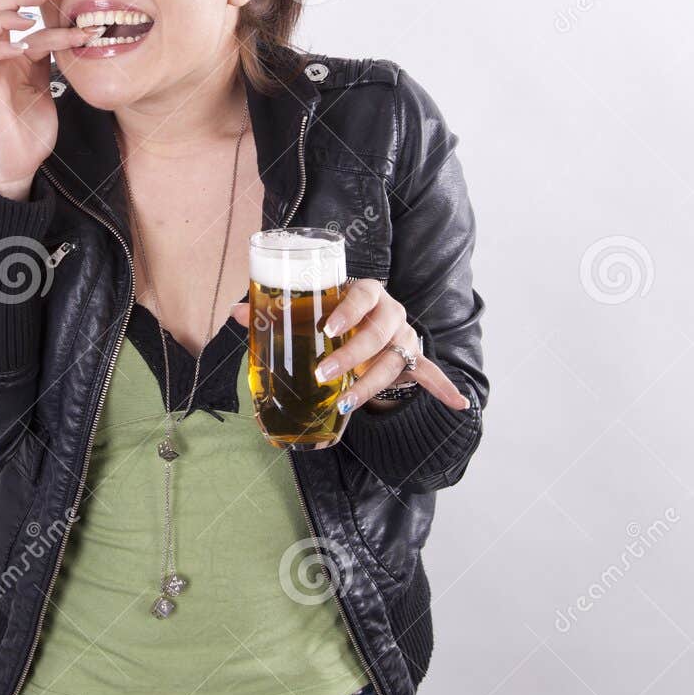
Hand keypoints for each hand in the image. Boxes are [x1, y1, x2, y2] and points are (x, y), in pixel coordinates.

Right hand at [0, 0, 103, 195]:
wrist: (19, 164)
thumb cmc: (30, 129)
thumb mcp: (47, 84)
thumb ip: (49, 59)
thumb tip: (72, 34)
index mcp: (11, 56)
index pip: (19, 17)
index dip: (38, 5)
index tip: (65, 0)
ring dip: (4, 18)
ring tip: (29, 19)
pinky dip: (0, 48)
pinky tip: (21, 49)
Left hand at [231, 279, 469, 450]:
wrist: (372, 318)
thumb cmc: (339, 312)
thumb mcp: (314, 307)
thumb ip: (279, 310)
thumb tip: (236, 313)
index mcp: (366, 292)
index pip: (361, 295)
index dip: (346, 310)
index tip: (327, 327)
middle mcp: (390, 312)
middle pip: (377, 333)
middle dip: (351, 356)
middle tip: (324, 375)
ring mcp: (404, 337)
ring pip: (395, 359)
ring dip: (372, 383)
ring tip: (348, 402)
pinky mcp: (413, 359)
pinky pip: (430, 373)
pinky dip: (443, 388)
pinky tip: (458, 402)